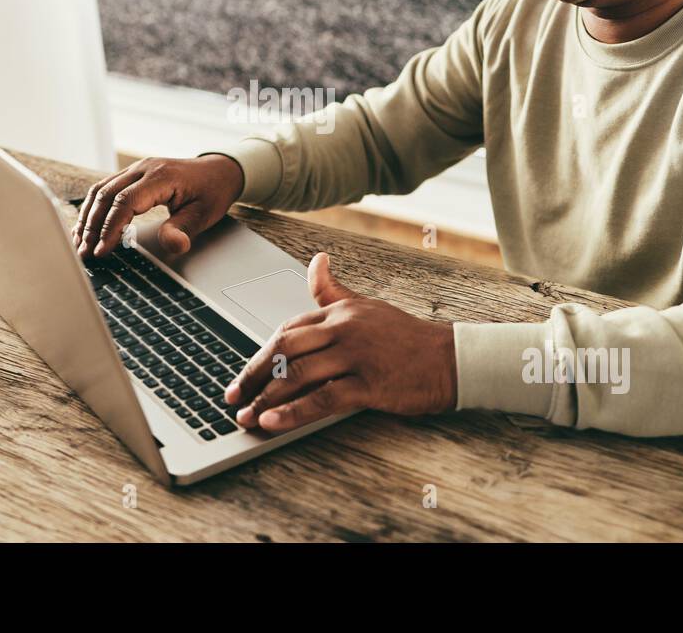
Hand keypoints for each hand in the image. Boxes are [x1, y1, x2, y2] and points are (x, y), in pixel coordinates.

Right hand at [71, 155, 243, 258]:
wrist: (219, 170)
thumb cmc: (212, 192)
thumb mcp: (204, 214)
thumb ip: (184, 229)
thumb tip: (173, 246)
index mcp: (161, 176)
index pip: (125, 201)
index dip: (110, 227)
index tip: (102, 251)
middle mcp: (144, 168)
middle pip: (106, 195)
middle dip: (91, 226)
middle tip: (84, 253)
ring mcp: (136, 169)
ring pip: (101, 190)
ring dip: (88, 217)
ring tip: (80, 244)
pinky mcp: (132, 174)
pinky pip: (106, 188)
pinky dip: (94, 208)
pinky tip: (87, 227)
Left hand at [224, 252, 456, 431]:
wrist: (449, 358)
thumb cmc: (406, 337)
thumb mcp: (367, 307)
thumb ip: (334, 290)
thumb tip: (317, 260)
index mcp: (339, 312)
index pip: (287, 329)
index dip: (261, 354)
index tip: (243, 375)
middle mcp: (343, 329)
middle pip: (284, 349)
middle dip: (253, 375)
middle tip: (233, 396)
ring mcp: (355, 355)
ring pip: (298, 374)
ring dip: (266, 399)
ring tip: (245, 417)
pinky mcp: (368, 384)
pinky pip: (322, 398)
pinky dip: (293, 412)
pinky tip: (272, 423)